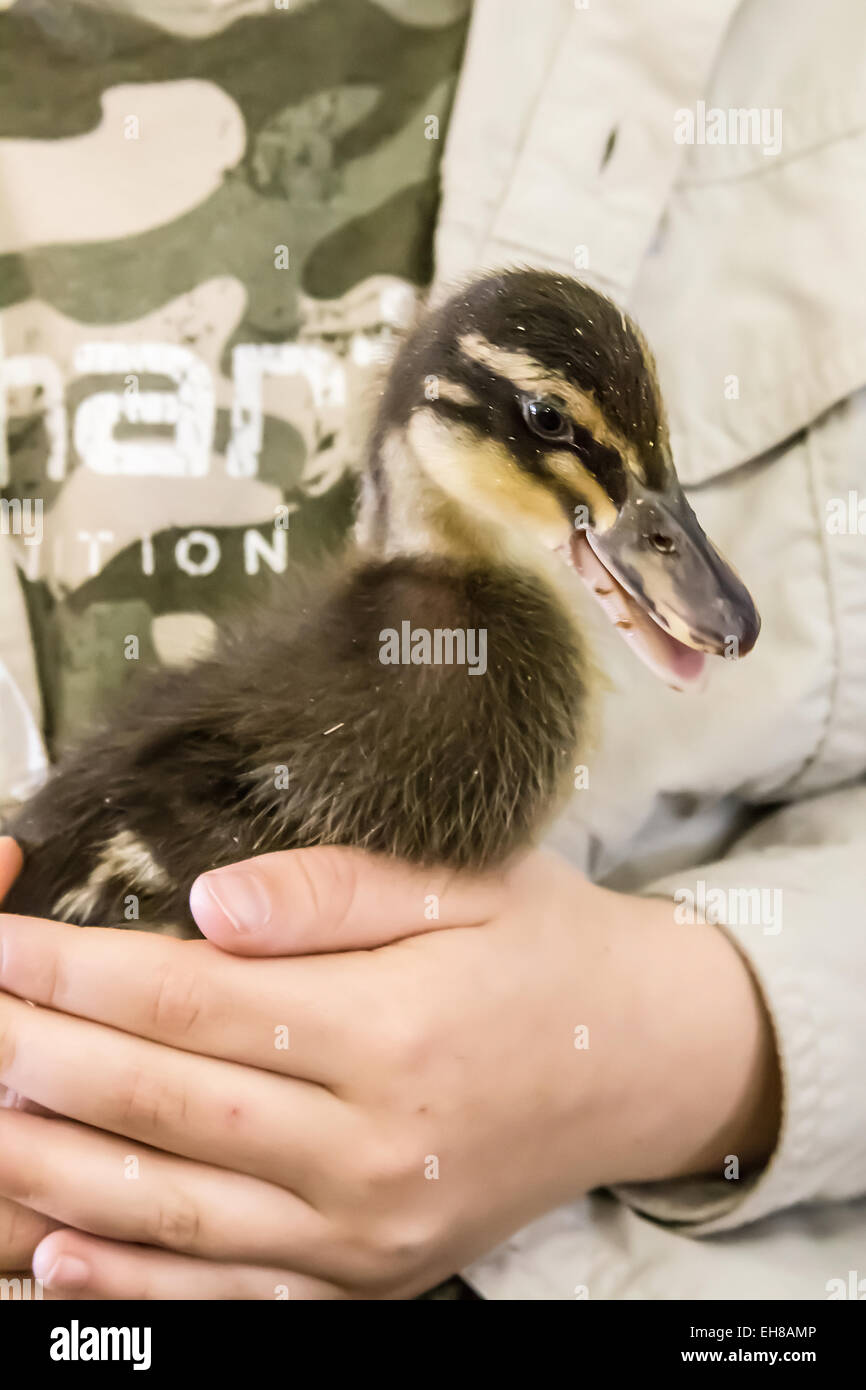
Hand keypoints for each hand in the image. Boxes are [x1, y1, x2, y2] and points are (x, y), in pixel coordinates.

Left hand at [0, 843, 778, 1298]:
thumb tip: (209, 905)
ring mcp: (371, 1230)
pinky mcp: (374, 1277)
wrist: (643, 1060)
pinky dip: (138, 1282)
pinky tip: (61, 1254)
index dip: (81, 972)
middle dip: (45, 1055)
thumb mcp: (469, 882)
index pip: (194, 999)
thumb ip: (338, 887)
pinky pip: (233, 1293)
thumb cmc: (548, 949)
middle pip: (167, 1103)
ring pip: (179, 1209)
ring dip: (62, 1167)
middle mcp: (377, 1146)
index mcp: (395, 1029)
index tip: (6, 943)